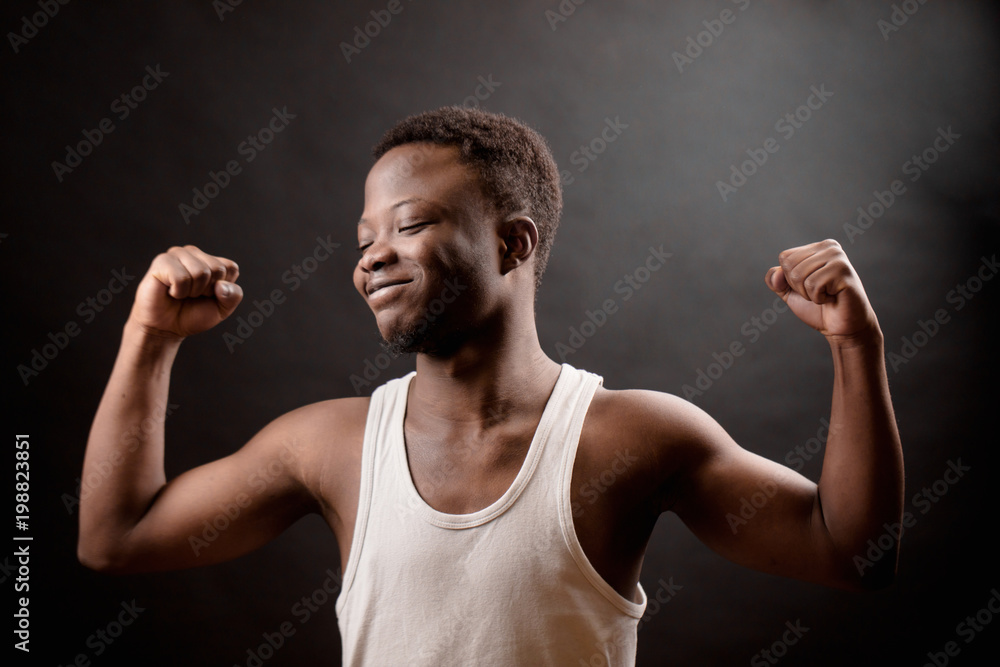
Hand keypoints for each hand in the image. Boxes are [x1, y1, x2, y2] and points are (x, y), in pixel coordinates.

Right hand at [128, 245, 242, 338]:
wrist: (165, 328)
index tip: (208, 296)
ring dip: (192, 292)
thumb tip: (221, 284)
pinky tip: (170, 291)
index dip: (223, 289)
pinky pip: (181, 278)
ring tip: (181, 293)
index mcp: (211, 260)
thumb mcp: (222, 309)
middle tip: (191, 295)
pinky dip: (178, 292)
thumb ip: (233, 296)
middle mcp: (194, 253)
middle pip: (217, 269)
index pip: (231, 268)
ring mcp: (177, 254)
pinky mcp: (161, 262)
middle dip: (206, 290)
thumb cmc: (192, 315)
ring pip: (200, 272)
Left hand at [765, 239, 879, 343]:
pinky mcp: (843, 271)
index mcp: (817, 247)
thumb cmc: (817, 308)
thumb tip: (776, 274)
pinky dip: (819, 298)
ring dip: (809, 294)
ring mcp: (838, 258)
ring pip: (799, 275)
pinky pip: (813, 284)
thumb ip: (775, 280)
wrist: (841, 327)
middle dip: (799, 287)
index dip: (790, 280)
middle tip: (819, 292)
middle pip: (790, 266)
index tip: (809, 286)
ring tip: (827, 294)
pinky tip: (833, 297)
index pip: (785, 258)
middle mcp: (830, 247)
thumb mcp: (789, 292)